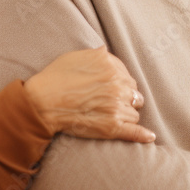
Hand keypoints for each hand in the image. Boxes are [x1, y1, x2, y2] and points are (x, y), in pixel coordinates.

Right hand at [25, 47, 154, 142]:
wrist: (41, 103)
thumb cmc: (54, 78)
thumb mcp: (76, 56)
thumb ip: (96, 55)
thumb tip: (106, 52)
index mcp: (110, 65)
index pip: (127, 76)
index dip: (119, 84)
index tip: (110, 90)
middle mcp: (117, 84)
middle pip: (134, 94)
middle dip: (125, 99)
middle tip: (108, 103)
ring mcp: (116, 106)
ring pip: (134, 112)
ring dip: (125, 114)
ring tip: (108, 116)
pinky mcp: (112, 127)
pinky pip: (135, 131)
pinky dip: (143, 135)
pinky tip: (148, 136)